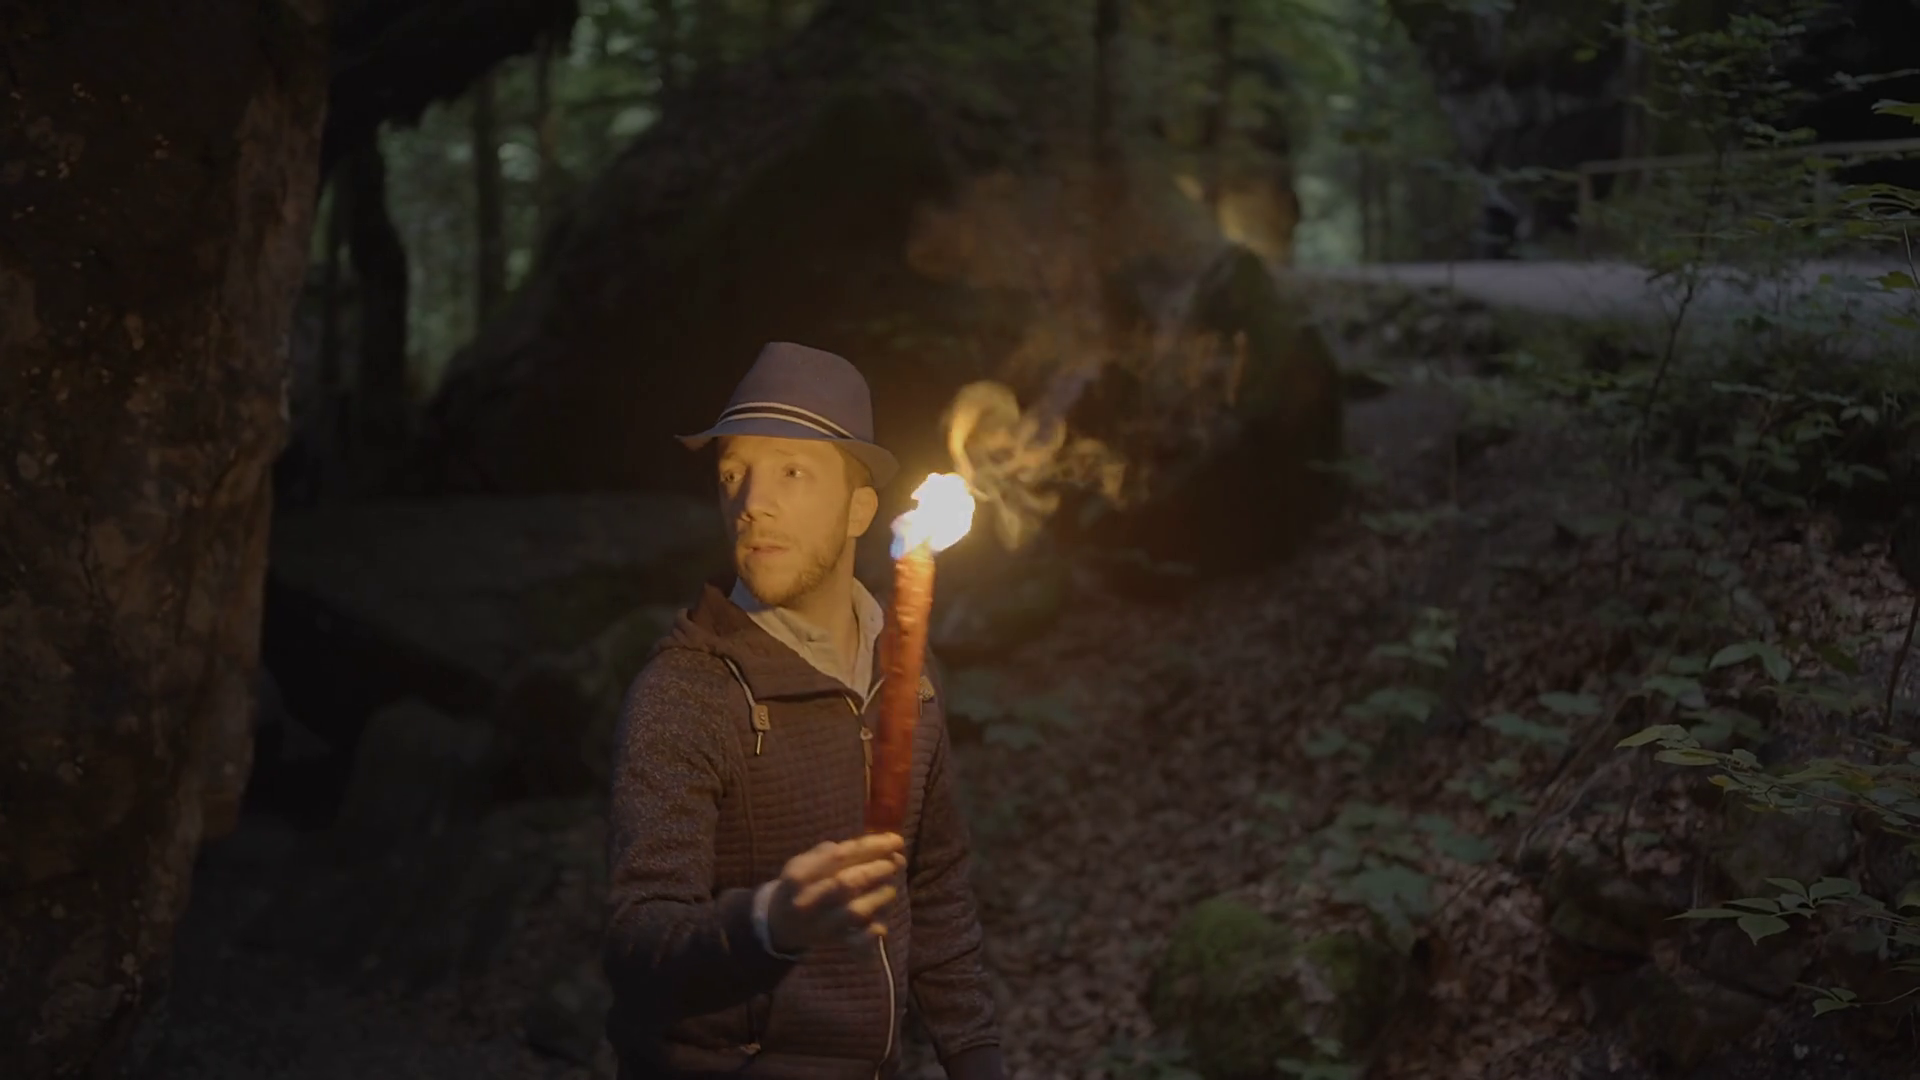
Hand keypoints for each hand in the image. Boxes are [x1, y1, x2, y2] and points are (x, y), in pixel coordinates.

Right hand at [765, 833, 905, 953]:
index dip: (871, 847)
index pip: (839, 855)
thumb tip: (874, 844)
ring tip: (890, 886)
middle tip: (896, 862)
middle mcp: (808, 901)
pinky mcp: (834, 942)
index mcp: (799, 875)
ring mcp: (821, 925)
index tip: (896, 840)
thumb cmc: (801, 886)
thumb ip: (833, 852)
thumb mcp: (804, 861)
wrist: (780, 925)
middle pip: (848, 883)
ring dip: (881, 896)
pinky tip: (881, 923)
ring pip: (856, 911)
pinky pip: (857, 941)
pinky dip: (873, 932)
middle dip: (878, 869)